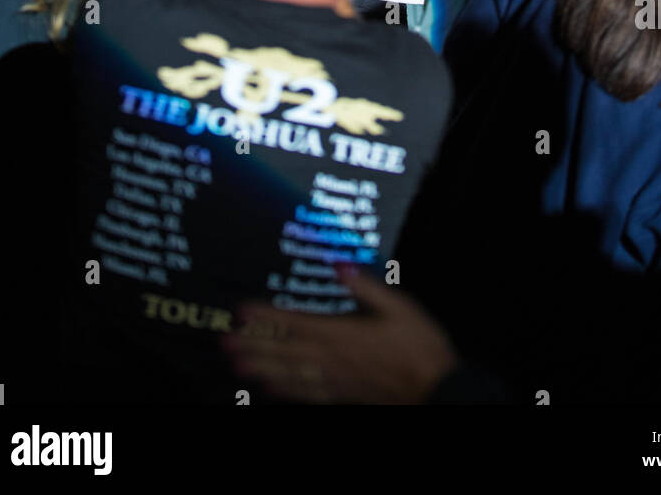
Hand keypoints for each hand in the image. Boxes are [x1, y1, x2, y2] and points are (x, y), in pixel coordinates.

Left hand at [222, 264, 459, 403]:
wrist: (435, 388)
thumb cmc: (419, 346)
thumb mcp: (398, 306)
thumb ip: (365, 287)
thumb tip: (339, 265)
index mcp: (344, 334)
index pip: (296, 324)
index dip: (267, 317)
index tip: (243, 310)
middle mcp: (333, 359)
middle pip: (284, 352)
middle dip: (253, 345)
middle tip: (225, 341)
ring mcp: (336, 381)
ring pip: (289, 375)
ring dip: (260, 368)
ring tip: (236, 364)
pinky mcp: (342, 396)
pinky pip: (306, 394)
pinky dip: (284, 390)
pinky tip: (269, 388)